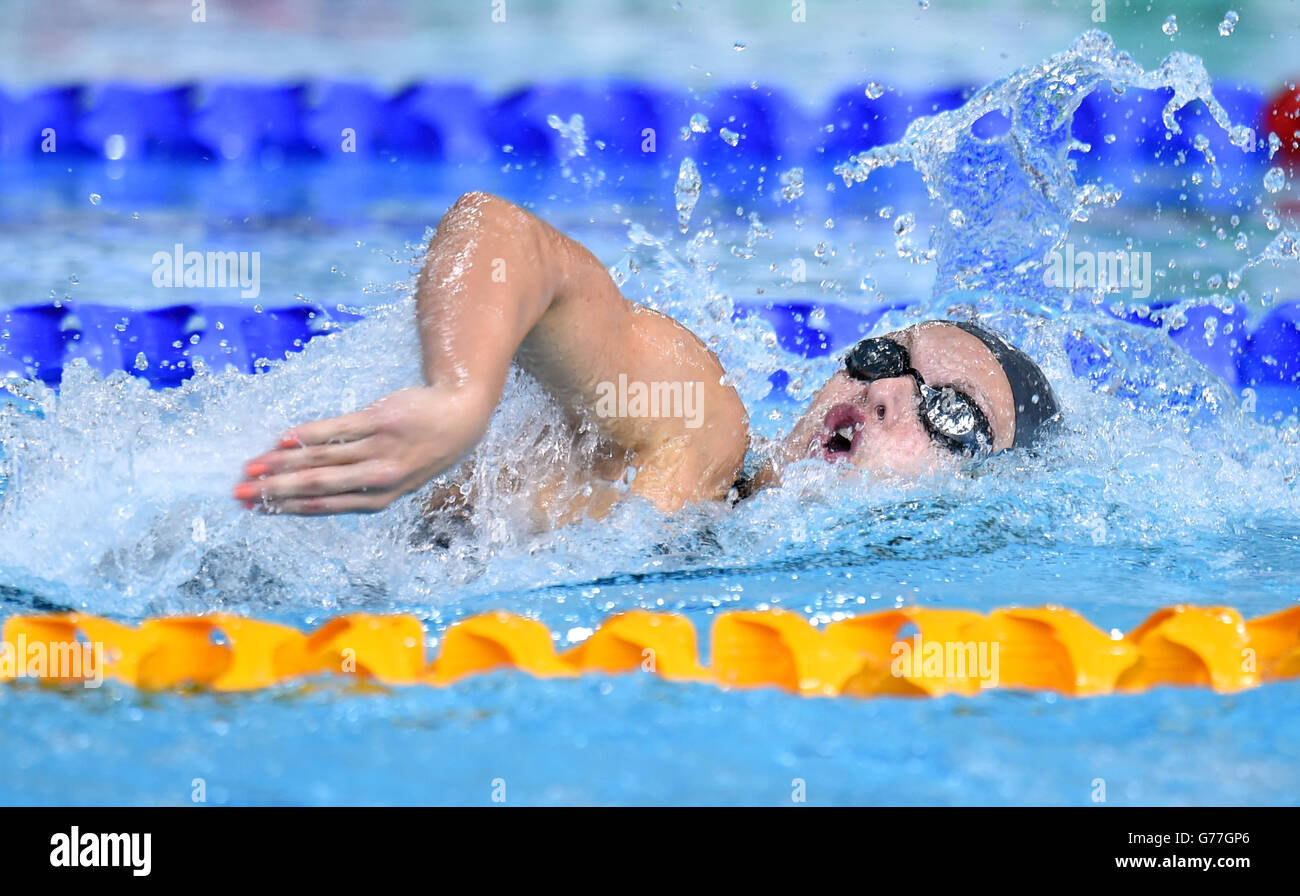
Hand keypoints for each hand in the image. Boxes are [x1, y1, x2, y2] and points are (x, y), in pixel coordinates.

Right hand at [234, 385, 489, 514]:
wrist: (459, 417)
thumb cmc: (420, 450)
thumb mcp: (395, 478)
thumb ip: (356, 486)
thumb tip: (307, 490)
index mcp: (379, 499)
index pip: (322, 506)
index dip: (285, 507)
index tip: (254, 509)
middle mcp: (379, 479)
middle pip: (316, 486)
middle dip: (273, 491)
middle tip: (239, 493)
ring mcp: (379, 449)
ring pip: (320, 459)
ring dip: (281, 463)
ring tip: (251, 466)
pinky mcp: (379, 421)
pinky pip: (336, 430)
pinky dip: (307, 435)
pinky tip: (283, 439)